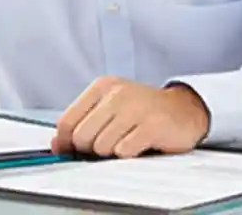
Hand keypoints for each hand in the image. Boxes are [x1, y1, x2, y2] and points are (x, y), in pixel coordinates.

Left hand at [53, 77, 210, 158]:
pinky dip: (129, 155)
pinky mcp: (153, 125)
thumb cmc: (142, 112)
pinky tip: (139, 145)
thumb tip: (57, 145)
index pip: (67, 121)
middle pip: (82, 136)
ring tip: (126, 142)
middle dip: (91, 150)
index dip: (66, 143)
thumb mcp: (109, 108)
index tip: (71, 152)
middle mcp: (117, 94)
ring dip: (112, 153)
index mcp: (102, 87)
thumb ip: (82, 123)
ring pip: (101, 146)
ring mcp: (135, 108)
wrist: (184, 110)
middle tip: (108, 146)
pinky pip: (124, 151)